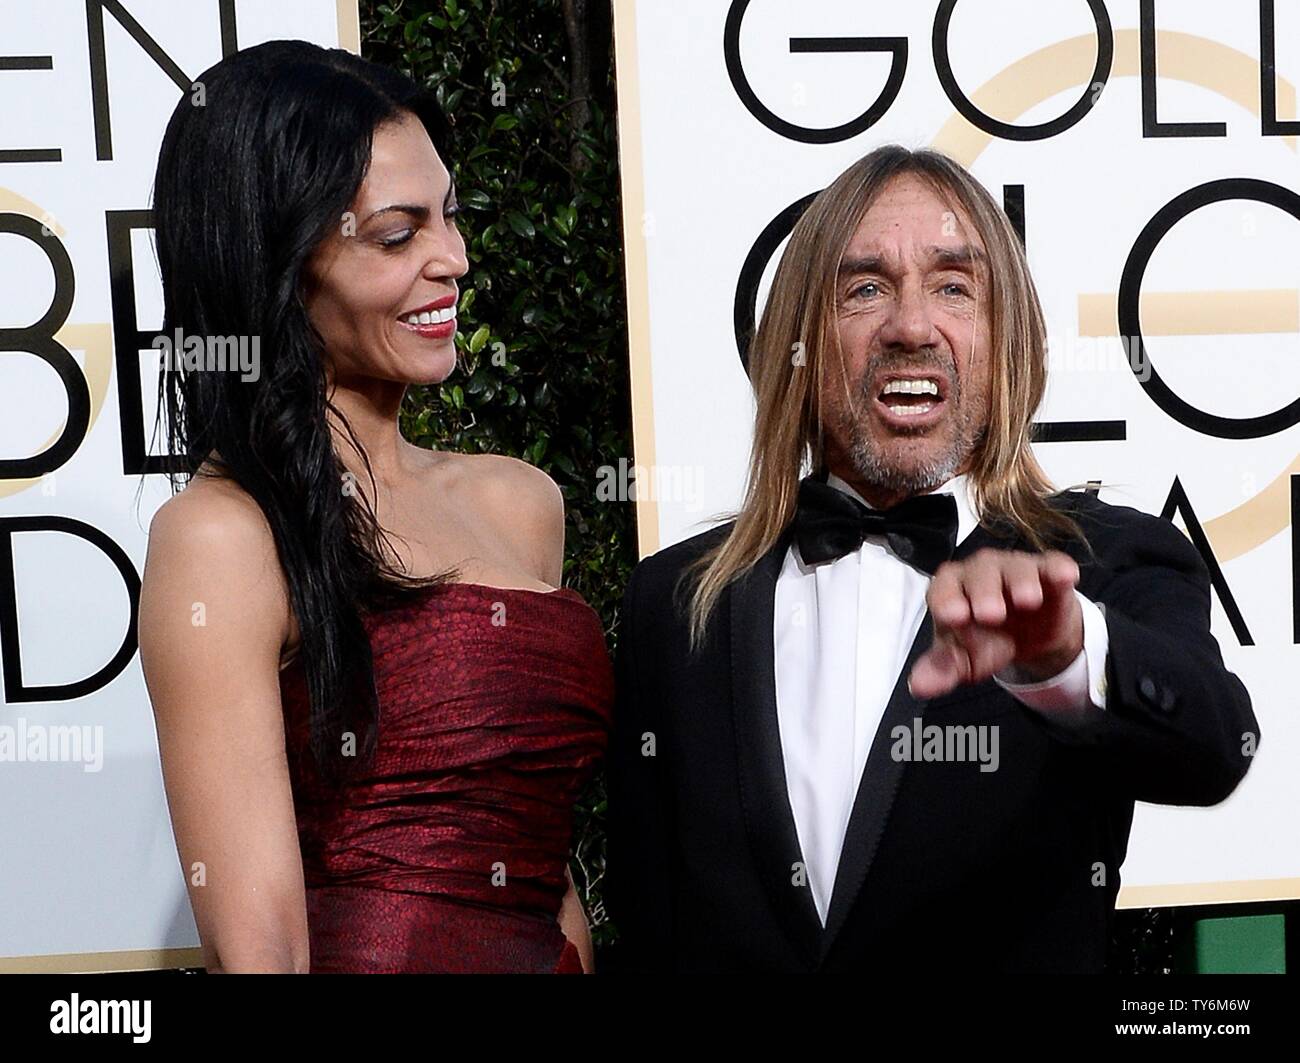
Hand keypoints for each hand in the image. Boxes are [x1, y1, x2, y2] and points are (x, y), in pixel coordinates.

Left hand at [908, 548, 1083, 699]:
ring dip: (1021, 581)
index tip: (953, 617)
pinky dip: (1058, 569)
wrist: (1029, 637)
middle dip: (984, 592)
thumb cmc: (985, 639)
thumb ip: (942, 669)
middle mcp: (980, 572)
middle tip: (990, 614)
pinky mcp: (1047, 572)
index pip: (943, 588)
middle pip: (979, 573)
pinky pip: (1053, 565)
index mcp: (952, 588)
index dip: (946, 599)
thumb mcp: (963, 660)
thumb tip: (918, 686)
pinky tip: (1064, 576)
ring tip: (1027, 600)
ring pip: (1017, 567)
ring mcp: (1015, 568)